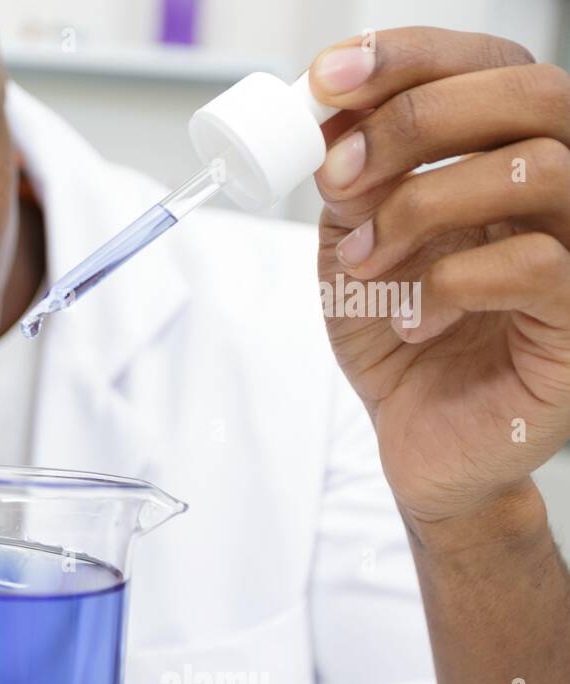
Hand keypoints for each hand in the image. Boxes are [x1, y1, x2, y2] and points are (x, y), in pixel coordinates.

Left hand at [310, 27, 569, 525]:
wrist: (419, 439)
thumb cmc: (399, 337)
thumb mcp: (354, 243)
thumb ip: (351, 179)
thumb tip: (331, 116)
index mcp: (509, 154)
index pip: (490, 64)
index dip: (411, 56)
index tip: (327, 78)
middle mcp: (564, 189)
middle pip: (532, 94)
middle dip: (416, 119)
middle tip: (338, 171)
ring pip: (539, 170)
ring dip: (421, 206)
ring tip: (363, 262)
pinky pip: (536, 266)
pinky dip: (447, 285)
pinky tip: (408, 320)